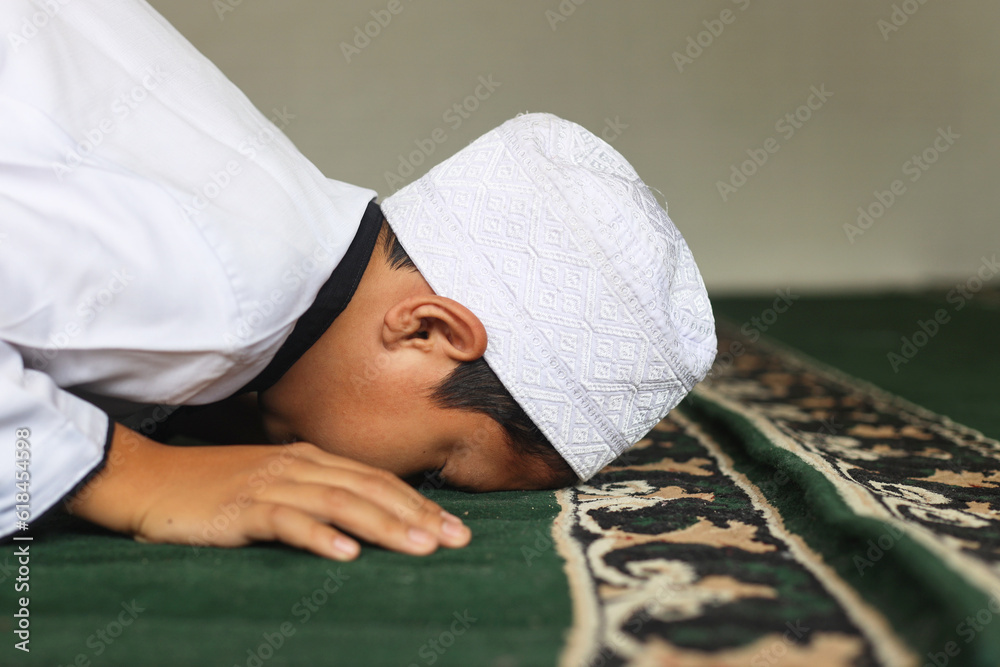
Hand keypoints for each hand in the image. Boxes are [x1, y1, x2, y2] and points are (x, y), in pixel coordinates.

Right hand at [66, 423, 470, 559]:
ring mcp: (269, 483)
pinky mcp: (240, 506)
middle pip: (370, 488)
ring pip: (339, 502)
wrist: (146, 480)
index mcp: (309, 459)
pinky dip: (318, 536)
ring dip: (383, 525)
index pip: (377, 479)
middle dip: (418, 514)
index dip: (419, 502)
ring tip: (420, 548)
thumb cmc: (211, 490)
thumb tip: (357, 524)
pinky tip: (345, 554)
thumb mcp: (270, 487)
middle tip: (457, 540)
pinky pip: (286, 520)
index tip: (455, 527)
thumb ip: (312, 497)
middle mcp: (297, 465)